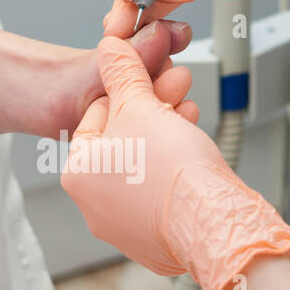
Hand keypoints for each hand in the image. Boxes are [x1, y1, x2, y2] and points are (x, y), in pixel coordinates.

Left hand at [62, 37, 289, 289]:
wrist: (213, 221)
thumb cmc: (172, 170)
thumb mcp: (141, 104)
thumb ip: (122, 72)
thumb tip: (110, 49)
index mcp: (77, 174)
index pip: (96, 116)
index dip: (128, 92)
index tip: (150, 82)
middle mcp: (91, 206)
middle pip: (120, 142)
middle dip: (151, 113)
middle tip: (175, 93)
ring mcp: (121, 227)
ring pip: (141, 167)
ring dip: (165, 137)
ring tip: (188, 118)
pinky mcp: (151, 239)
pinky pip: (157, 195)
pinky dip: (172, 172)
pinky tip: (191, 154)